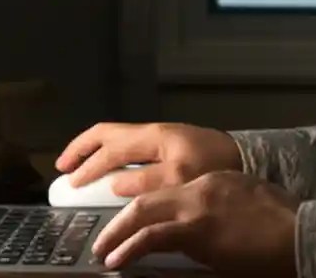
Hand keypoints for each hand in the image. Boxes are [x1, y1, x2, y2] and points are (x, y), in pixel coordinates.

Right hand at [54, 122, 242, 194]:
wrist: (251, 159)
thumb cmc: (216, 166)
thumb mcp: (181, 177)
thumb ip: (146, 180)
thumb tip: (114, 182)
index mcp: (155, 137)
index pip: (110, 146)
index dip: (88, 164)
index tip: (70, 183)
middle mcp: (155, 132)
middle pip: (109, 134)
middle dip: (83, 149)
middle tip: (63, 168)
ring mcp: (163, 137)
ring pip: (119, 138)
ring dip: (96, 151)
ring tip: (80, 168)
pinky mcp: (172, 145)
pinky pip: (132, 146)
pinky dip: (114, 155)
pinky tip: (111, 170)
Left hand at [91, 171, 298, 276]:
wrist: (302, 232)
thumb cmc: (286, 226)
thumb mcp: (252, 203)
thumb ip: (227, 208)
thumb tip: (210, 228)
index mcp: (216, 181)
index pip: (171, 195)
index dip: (148, 213)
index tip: (136, 228)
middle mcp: (202, 188)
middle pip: (149, 199)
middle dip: (122, 219)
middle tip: (104, 238)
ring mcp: (198, 208)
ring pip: (144, 214)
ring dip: (118, 234)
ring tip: (104, 251)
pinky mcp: (198, 232)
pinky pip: (153, 238)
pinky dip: (130, 246)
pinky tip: (117, 258)